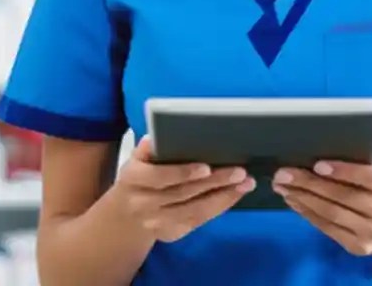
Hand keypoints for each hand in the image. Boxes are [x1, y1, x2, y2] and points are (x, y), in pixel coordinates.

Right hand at [111, 135, 254, 242]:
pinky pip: (199, 220)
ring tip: (245, 183)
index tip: (206, 167)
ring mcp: (157, 222)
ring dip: (223, 196)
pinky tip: (235, 195)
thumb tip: (156, 137)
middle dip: (214, 182)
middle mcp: (143, 203)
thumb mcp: (137, 160)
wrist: (126, 215)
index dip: (182, 172)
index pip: (158, 176)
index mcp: (133, 179)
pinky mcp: (171, 234)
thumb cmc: (139, 179)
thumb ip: (147, 148)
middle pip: (183, 193)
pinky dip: (219, 207)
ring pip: (194, 210)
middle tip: (239, 171)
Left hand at [272, 139, 371, 255]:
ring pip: (331, 213)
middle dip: (310, 183)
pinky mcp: (359, 247)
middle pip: (344, 197)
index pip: (371, 177)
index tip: (318, 164)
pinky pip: (327, 228)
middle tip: (283, 172)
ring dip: (302, 197)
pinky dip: (306, 212)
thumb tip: (356, 129)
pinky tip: (292, 199)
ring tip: (282, 184)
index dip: (345, 171)